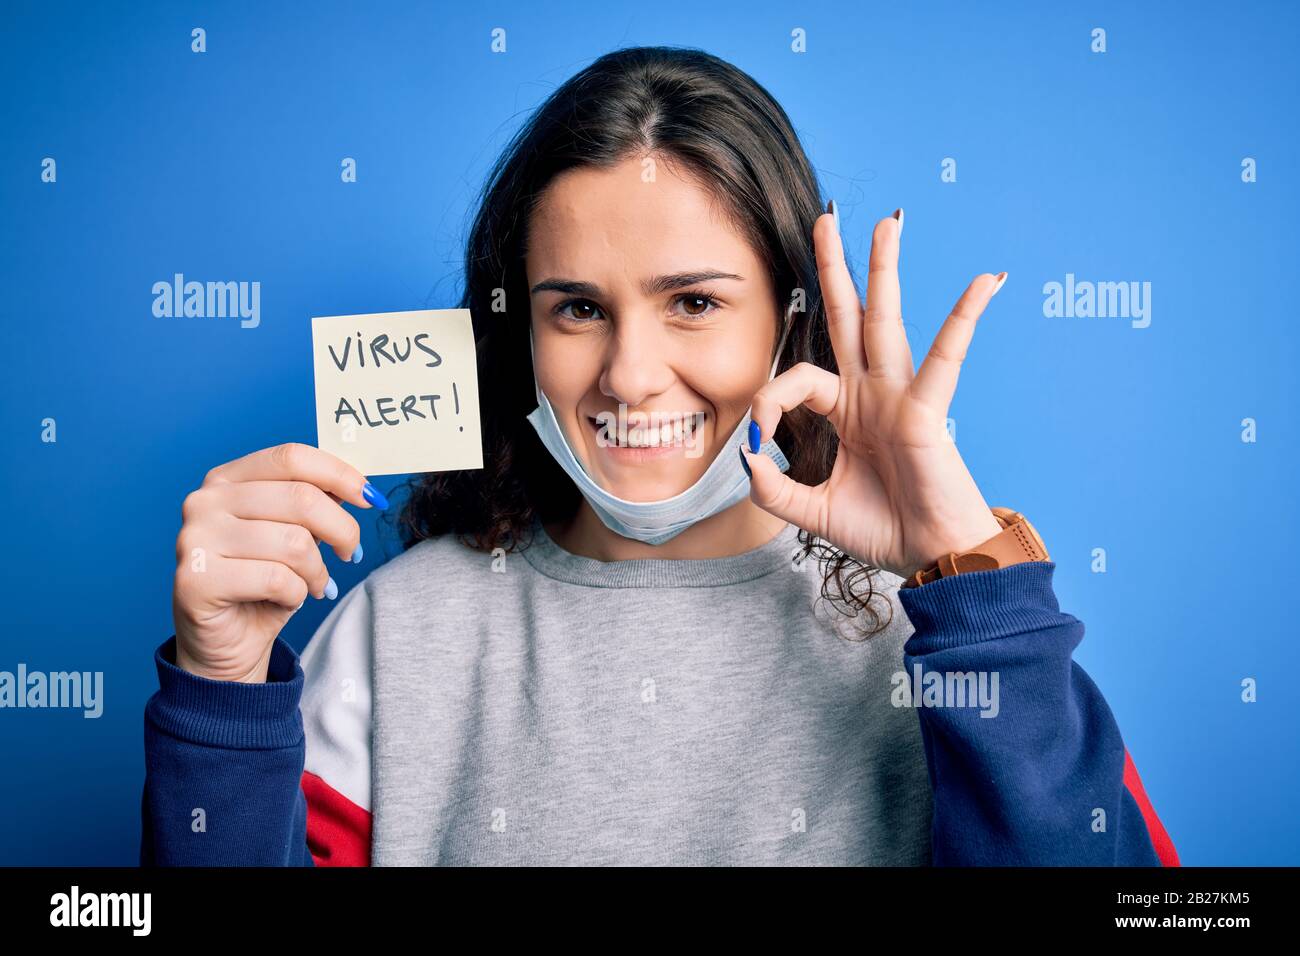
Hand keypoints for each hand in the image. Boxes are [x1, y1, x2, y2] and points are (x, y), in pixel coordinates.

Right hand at [171, 443, 383, 681]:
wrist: (226, 643)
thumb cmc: (263, 584)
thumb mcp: (293, 534)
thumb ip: (315, 503)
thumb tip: (357, 486)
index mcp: (226, 479)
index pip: (292, 457)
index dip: (339, 474)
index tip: (370, 498)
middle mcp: (204, 501)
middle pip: (301, 497)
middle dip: (342, 530)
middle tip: (352, 553)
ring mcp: (194, 539)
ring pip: (294, 542)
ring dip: (318, 570)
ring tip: (315, 584)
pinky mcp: (196, 580)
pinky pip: (277, 579)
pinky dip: (297, 593)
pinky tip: (288, 599)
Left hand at [742, 207, 1005, 579]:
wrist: (932, 558)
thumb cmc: (884, 530)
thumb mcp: (811, 512)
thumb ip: (774, 487)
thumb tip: (748, 455)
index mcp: (846, 412)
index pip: (796, 379)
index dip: (767, 401)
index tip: (758, 442)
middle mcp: (873, 394)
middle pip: (849, 318)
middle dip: (835, 269)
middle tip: (824, 218)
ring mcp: (900, 398)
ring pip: (888, 322)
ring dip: (886, 271)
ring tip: (888, 222)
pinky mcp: (928, 412)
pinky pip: (947, 358)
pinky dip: (965, 319)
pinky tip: (985, 281)